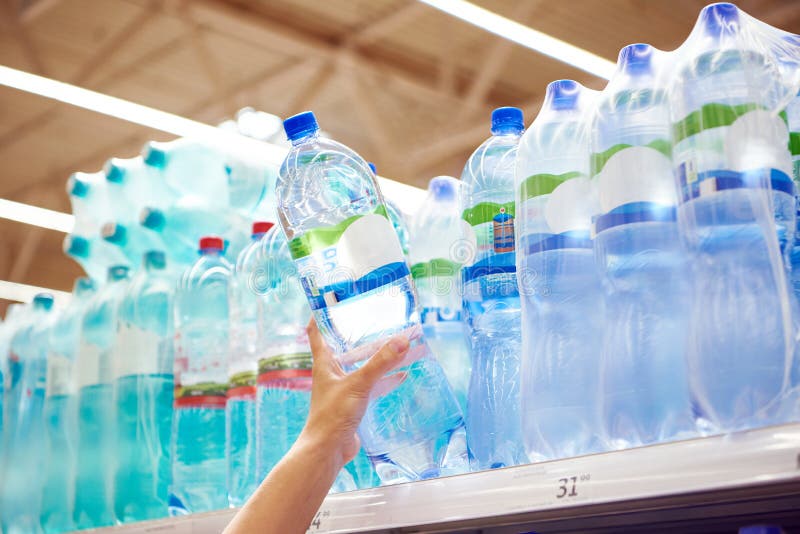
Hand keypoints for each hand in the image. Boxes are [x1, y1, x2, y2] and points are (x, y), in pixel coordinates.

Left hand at [300, 319, 409, 468]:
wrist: (328, 450)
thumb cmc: (332, 415)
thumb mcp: (358, 384)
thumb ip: (380, 363)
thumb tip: (402, 340)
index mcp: (324, 362)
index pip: (317, 331)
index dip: (321, 315)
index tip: (332, 300)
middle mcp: (332, 372)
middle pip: (346, 346)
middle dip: (361, 334)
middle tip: (378, 318)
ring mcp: (343, 388)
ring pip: (363, 365)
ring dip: (378, 356)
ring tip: (398, 343)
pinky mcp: (354, 403)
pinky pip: (372, 385)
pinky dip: (386, 378)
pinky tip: (402, 374)